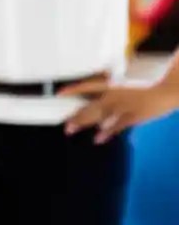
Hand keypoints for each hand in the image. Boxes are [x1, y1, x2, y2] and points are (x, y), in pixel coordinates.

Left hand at [60, 77, 178, 142]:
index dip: (73, 89)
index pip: (88, 86)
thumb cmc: (145, 90)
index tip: (59, 93)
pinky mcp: (133, 116)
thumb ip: (111, 93)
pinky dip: (107, 132)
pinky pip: (117, 125)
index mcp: (112, 86)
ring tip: (71, 129)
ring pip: (99, 115)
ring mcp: (123, 106)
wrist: (165, 92)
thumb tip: (99, 102)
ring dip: (84, 122)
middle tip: (65, 124)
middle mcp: (115, 95)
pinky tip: (98, 139)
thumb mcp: (125, 88)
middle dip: (76, 115)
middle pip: (91, 106)